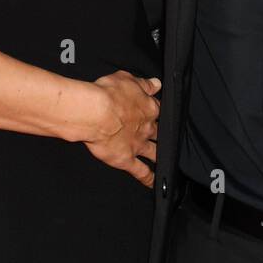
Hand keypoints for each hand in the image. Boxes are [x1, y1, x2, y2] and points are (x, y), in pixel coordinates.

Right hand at [84, 71, 160, 187]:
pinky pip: (141, 172)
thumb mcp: (127, 80)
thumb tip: (157, 84)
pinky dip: (149, 178)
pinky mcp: (127, 159)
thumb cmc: (108, 94)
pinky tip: (154, 183)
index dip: (159, 111)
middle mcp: (146, 128)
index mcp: (148, 107)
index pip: (158, 109)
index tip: (159, 112)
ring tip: (166, 160)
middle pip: (160, 132)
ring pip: (155, 152)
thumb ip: (144, 84)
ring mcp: (138, 145)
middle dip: (163, 134)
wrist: (96, 114)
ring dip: (160, 156)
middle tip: (166, 137)